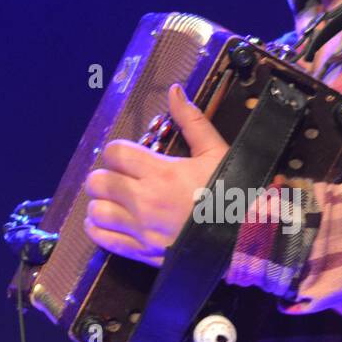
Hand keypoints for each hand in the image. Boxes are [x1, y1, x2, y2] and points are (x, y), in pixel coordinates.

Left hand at [83, 83, 229, 266]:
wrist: (246, 237)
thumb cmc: (233, 193)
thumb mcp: (216, 152)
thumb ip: (191, 120)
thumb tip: (175, 91)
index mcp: (162, 172)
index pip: (115, 153)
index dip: (117, 151)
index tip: (126, 156)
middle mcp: (145, 200)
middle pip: (99, 181)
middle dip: (106, 175)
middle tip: (119, 176)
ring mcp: (141, 229)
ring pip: (96, 210)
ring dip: (101, 201)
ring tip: (114, 199)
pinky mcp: (142, 251)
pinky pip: (103, 239)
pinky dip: (98, 228)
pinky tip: (106, 220)